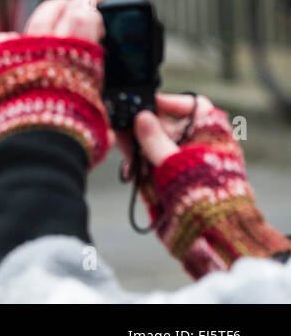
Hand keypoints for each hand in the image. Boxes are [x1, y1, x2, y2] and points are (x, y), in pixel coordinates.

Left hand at [0, 0, 110, 166]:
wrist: (36, 147)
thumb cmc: (74, 133)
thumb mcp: (102, 113)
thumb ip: (100, 99)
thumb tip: (107, 112)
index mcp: (79, 53)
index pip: (86, 11)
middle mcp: (47, 46)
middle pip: (56, 9)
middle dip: (68, 3)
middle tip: (76, 4)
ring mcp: (20, 53)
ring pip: (31, 23)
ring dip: (45, 18)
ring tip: (53, 18)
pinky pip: (2, 43)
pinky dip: (11, 42)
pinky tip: (16, 46)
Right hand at [115, 93, 290, 278]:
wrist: (215, 232)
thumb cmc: (201, 193)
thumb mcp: (172, 161)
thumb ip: (153, 138)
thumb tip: (141, 116)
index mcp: (211, 134)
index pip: (191, 106)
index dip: (167, 103)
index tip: (143, 106)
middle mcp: (204, 145)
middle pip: (170, 126)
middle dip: (143, 130)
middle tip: (121, 131)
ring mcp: (193, 163)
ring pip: (161, 147)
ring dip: (140, 149)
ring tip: (123, 153)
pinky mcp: (182, 180)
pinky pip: (161, 165)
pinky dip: (146, 167)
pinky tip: (133, 173)